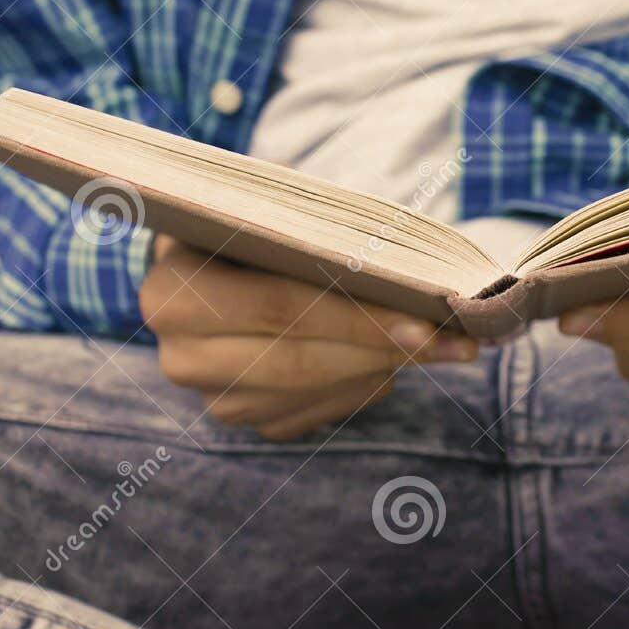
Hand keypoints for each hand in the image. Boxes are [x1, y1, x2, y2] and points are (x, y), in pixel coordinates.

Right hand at [141, 235, 477, 439]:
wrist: (219, 255)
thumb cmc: (256, 220)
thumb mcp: (273, 206)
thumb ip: (320, 230)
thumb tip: (409, 265)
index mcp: (171, 292)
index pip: (277, 307)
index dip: (356, 316)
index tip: (426, 319)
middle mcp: (181, 356)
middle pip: (299, 360)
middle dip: (384, 349)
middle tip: (457, 342)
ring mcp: (214, 398)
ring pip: (315, 391)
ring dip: (385, 368)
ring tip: (446, 346)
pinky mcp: (249, 422)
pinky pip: (320, 412)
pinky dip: (366, 385)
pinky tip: (395, 359)